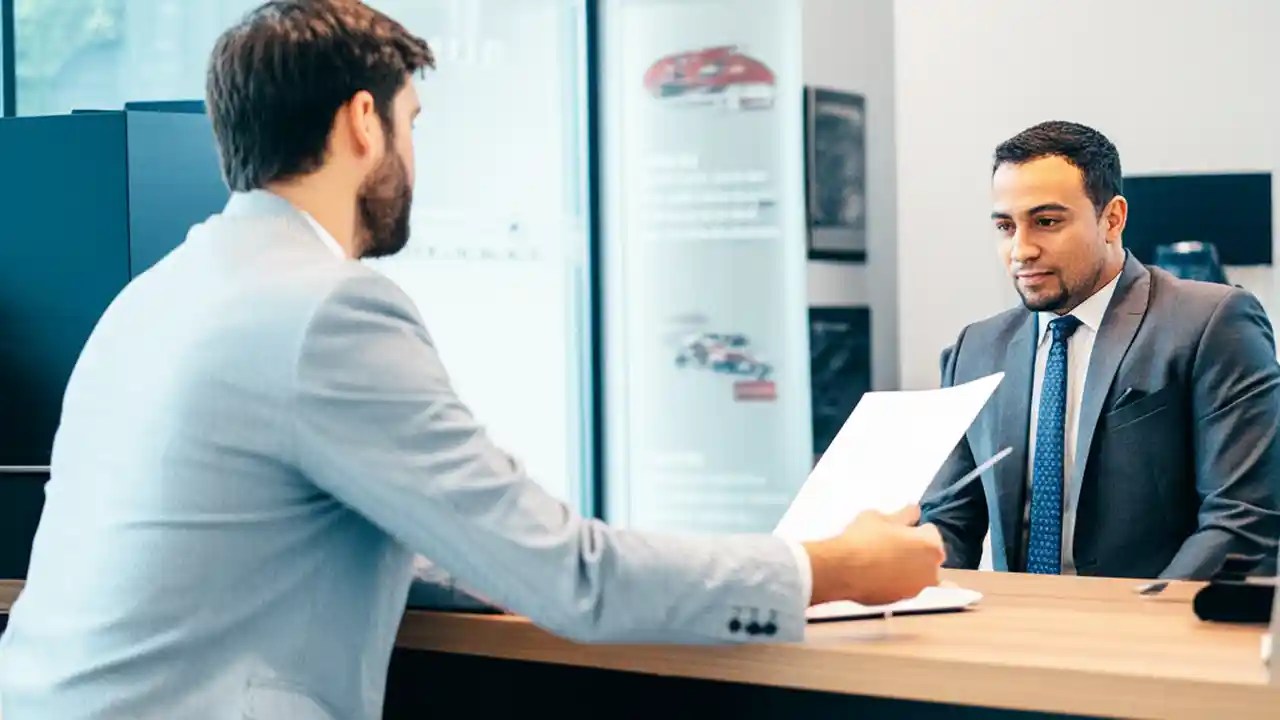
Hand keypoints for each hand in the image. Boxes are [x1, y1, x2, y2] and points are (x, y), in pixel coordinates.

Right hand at [802, 505, 944, 605]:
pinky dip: (895, 581)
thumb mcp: (880, 517)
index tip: (900, 528)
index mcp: (931, 546)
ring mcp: (915, 589)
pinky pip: (902, 586)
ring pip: (916, 573)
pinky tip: (877, 573)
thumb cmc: (863, 541)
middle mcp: (930, 571)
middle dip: (916, 549)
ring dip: (907, 566)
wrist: (842, 570)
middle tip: (892, 542)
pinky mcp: (899, 601)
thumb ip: (903, 515)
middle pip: (928, 555)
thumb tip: (912, 512)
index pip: (931, 532)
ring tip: (882, 559)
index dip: (914, 528)